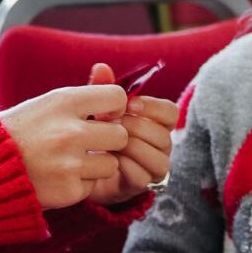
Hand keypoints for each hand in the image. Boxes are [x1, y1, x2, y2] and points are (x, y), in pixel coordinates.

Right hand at [0, 83, 129, 208]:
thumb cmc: (20, 131)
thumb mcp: (47, 103)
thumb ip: (83, 91)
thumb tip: (107, 70)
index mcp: (64, 102)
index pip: (117, 98)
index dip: (115, 108)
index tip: (104, 115)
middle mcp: (70, 131)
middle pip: (120, 135)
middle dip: (109, 141)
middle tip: (89, 143)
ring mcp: (69, 163)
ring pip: (111, 164)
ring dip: (96, 165)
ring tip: (70, 161)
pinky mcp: (68, 190)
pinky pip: (92, 186)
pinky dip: (79, 184)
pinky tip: (59, 177)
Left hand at [83, 63, 177, 206]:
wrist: (81, 168)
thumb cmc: (95, 133)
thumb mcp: (97, 109)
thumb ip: (101, 89)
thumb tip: (101, 67)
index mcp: (156, 123)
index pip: (170, 112)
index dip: (153, 107)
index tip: (130, 104)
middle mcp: (162, 145)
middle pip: (163, 134)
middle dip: (136, 127)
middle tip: (111, 124)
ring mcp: (155, 167)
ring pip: (156, 155)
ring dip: (130, 146)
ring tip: (107, 141)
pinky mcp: (143, 186)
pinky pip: (142, 175)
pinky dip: (125, 165)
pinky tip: (108, 158)